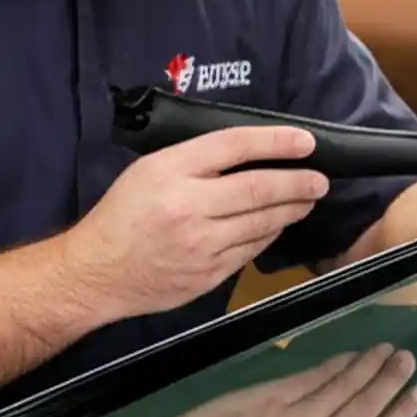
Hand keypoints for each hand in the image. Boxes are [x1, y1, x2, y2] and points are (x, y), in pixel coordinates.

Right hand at [62, 126, 329, 320]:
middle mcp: (188, 206)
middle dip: (298, 182)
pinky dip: (269, 234)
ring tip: (307, 199)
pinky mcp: (209, 274)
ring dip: (292, 210)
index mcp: (170, 171)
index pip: (235, 146)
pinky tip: (277, 224)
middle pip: (259, 188)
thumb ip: (195, 160)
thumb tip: (249, 153)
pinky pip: (251, 250)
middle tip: (320, 180)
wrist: (97, 273)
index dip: (276, 142)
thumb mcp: (149, 171)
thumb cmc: (123, 215)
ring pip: (262, 223)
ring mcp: (201, 244)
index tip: (305, 141)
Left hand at [165, 344, 416, 416]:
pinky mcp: (276, 399)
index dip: (399, 416)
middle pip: (364, 411)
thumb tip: (363, 416)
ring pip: (344, 389)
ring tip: (388, 350)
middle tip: (408, 360)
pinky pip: (317, 377)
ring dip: (370, 367)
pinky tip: (352, 354)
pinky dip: (339, 363)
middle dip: (390, 383)